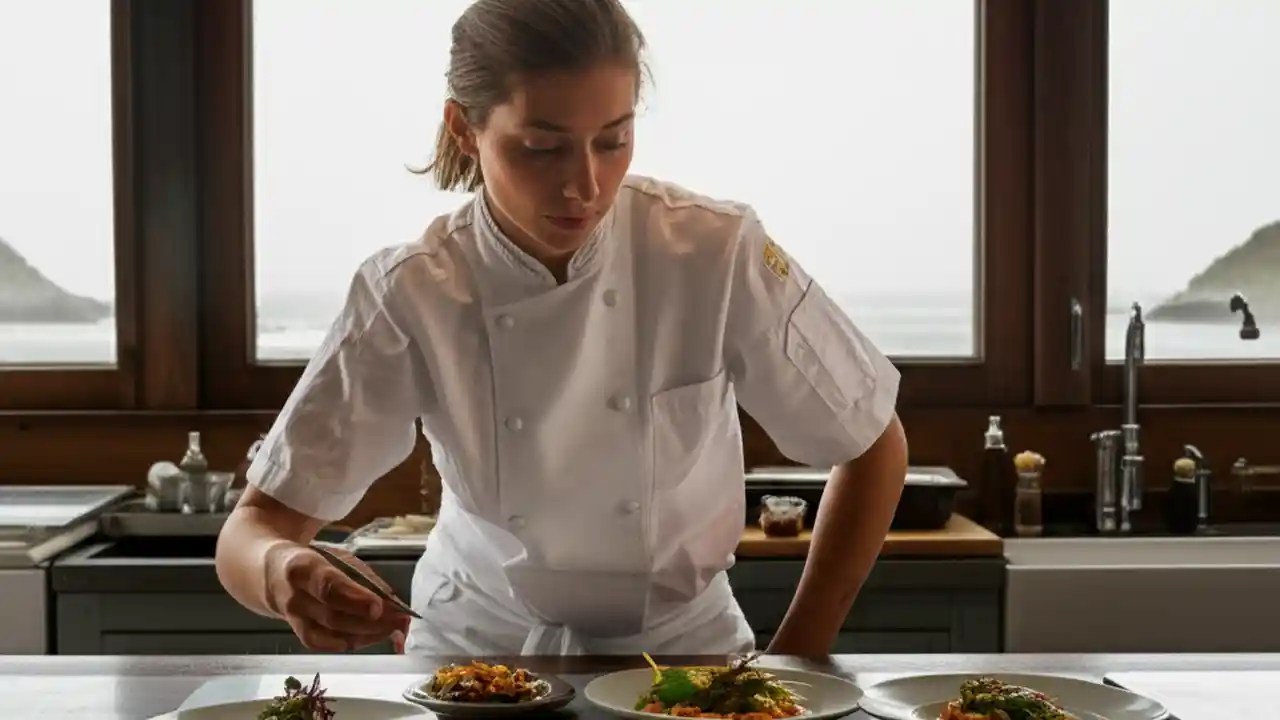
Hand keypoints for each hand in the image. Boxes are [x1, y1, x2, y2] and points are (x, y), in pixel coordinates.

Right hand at [264, 542, 410, 651]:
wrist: (270, 574)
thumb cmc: (314, 562)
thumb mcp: (336, 557)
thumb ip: (364, 578)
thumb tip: (393, 603)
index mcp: (302, 567)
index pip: (328, 586)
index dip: (354, 599)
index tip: (379, 607)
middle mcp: (294, 597)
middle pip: (333, 617)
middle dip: (370, 622)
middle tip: (400, 620)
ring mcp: (294, 620)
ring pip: (332, 635)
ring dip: (367, 635)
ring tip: (394, 628)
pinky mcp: (299, 634)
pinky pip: (327, 645)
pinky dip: (354, 642)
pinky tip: (372, 636)